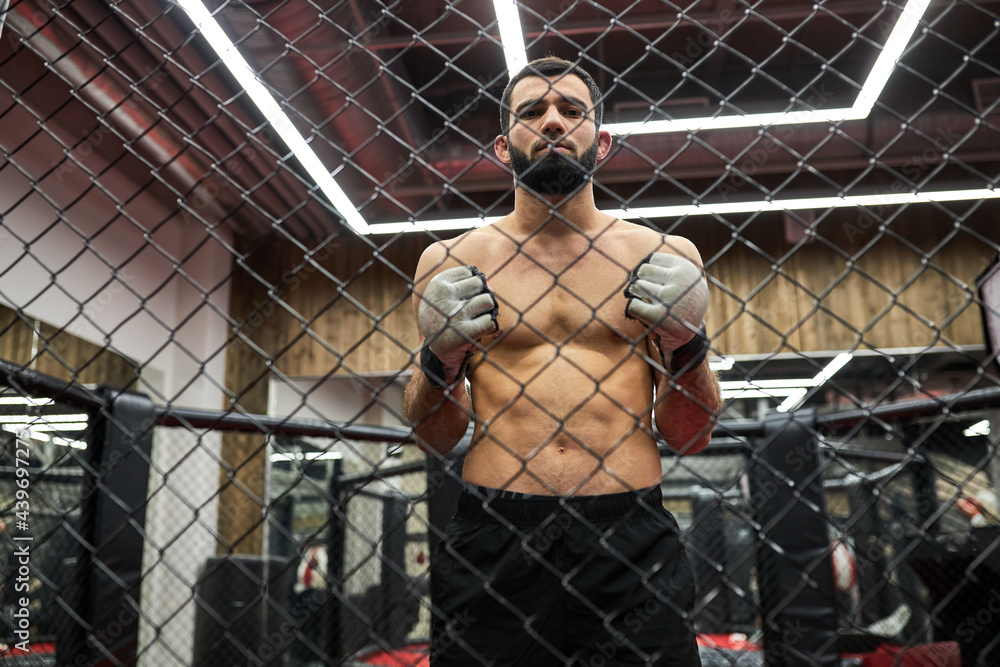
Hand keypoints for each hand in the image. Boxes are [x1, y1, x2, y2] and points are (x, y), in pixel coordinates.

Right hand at [418, 266, 498, 386]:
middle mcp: (443, 297)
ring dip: (487, 311)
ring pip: (488, 301)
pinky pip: (491, 321)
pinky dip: (490, 327)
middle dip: (481, 296)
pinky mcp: (464, 332)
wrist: (436, 352)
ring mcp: (454, 314)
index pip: (469, 272)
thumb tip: (489, 284)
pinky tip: (481, 331)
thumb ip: (465, 283)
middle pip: (480, 284)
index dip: (472, 285)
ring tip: (476, 320)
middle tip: (472, 310)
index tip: (464, 297)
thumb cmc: (445, 318)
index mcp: (437, 284)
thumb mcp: (444, 295)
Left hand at [624, 252, 708, 372]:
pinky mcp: (659, 316)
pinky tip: (642, 316)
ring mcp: (670, 298)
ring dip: (635, 297)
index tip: (655, 285)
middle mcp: (680, 280)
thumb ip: (665, 265)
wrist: (690, 339)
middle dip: (640, 284)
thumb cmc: (680, 305)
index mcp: (685, 267)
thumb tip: (628, 236)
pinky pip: (632, 306)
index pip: (651, 260)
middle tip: (647, 298)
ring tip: (646, 306)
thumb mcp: (681, 280)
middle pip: (642, 271)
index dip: (648, 273)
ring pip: (636, 287)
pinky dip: (632, 311)